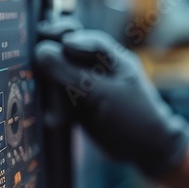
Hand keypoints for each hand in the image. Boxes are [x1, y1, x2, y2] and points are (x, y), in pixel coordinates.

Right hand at [34, 27, 188, 178]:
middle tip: (41, 79)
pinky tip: (56, 122)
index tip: (47, 47)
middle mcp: (95, 67)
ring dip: (52, 96)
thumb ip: (73, 73)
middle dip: (51, 68)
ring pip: (55, 79)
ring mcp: (85, 85)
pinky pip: (57, 100)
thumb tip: (42, 50)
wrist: (146, 149)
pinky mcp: (77, 104)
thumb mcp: (103, 94)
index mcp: (110, 57)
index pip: (80, 38)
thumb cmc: (135, 117)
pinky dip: (55, 109)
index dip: (62, 38)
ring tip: (58, 117)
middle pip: (62, 55)